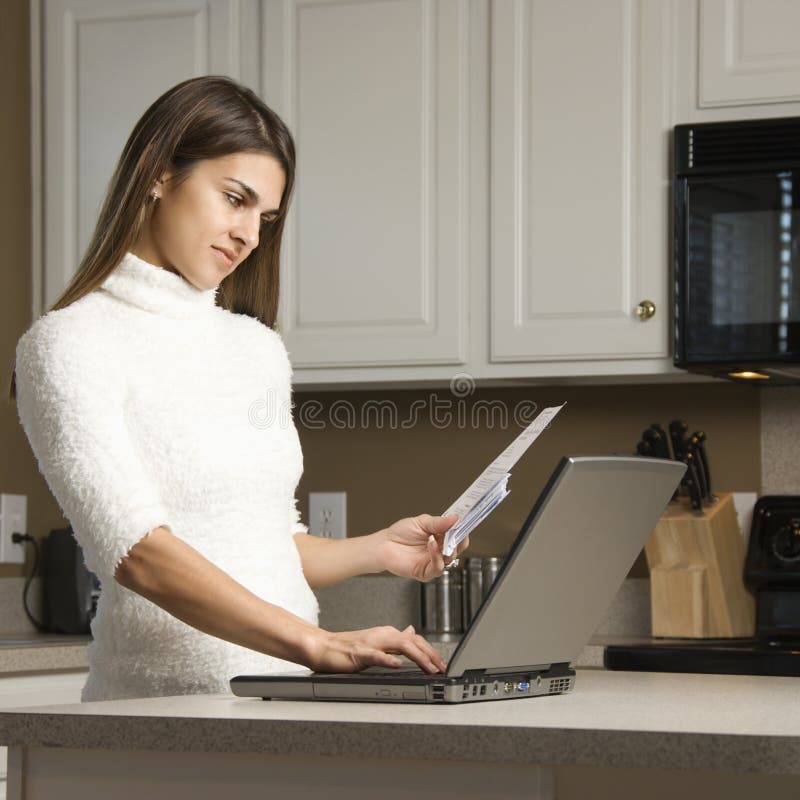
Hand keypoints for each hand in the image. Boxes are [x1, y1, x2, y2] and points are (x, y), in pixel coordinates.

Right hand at [307, 624, 446, 673]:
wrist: (323, 647)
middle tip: (442, 668)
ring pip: (400, 645)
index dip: (431, 651)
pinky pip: (376, 655)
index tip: (442, 664)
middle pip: (413, 642)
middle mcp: (382, 634)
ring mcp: (371, 643)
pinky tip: (398, 666)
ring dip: (418, 657)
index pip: (416, 641)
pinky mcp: (359, 652)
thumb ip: (395, 639)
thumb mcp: (377, 642)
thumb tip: (411, 632)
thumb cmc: (348, 648)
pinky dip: (388, 660)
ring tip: (429, 668)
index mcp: (387, 634)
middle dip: (431, 655)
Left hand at [374, 513, 467, 581]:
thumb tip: (455, 518)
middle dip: (458, 539)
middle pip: (457, 547)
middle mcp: (439, 550)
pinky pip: (437, 567)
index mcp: (440, 537)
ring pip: (450, 558)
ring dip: (447, 548)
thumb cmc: (400, 534)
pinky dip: (437, 556)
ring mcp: (433, 562)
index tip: (465, 522)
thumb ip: (439, 522)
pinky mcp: (426, 572)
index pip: (458, 535)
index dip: (463, 529)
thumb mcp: (421, 522)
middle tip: (456, 531)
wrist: (384, 545)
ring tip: (438, 537)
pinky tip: (431, 545)